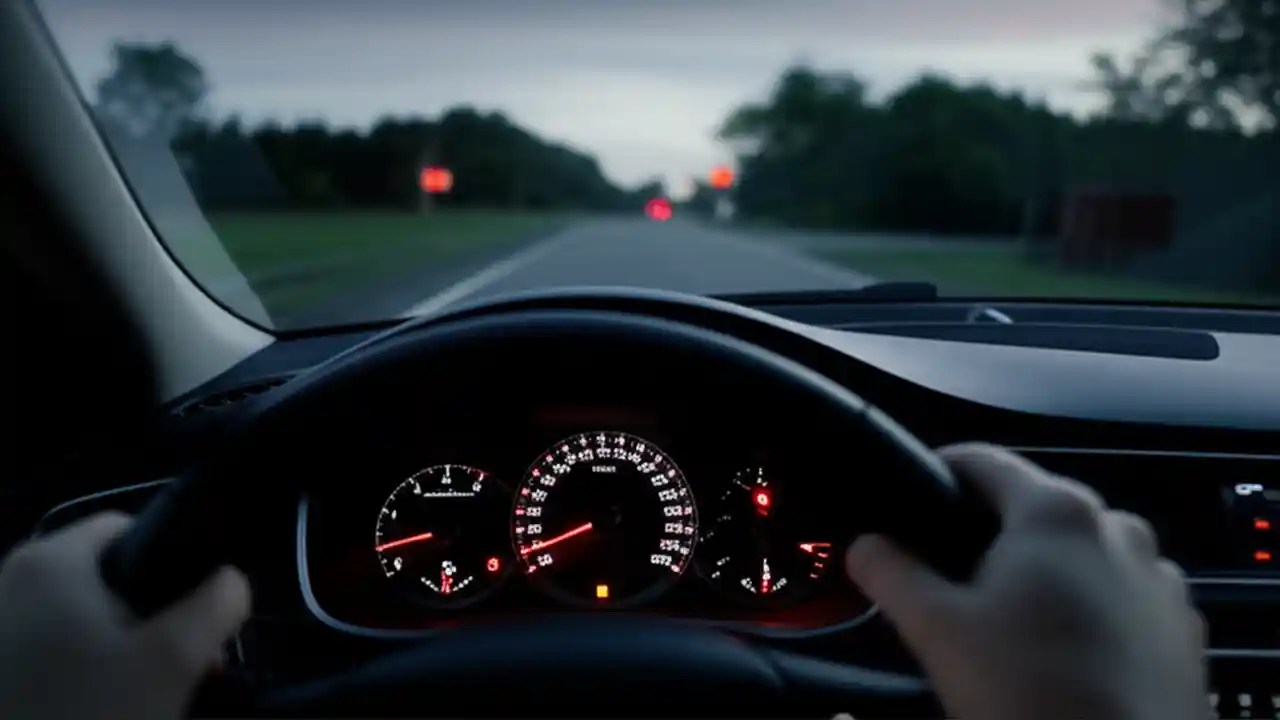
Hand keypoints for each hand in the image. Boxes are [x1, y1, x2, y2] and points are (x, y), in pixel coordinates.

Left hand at [0, 512, 249, 719]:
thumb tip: (230, 581)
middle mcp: (11, 579)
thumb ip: (218, 604)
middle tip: (186, 664)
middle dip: (156, 616)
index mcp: (49, 560)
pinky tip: (110, 703)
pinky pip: (55, 647)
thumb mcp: (175, 660)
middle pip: (108, 576)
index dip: (176, 564)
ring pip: (84, 615)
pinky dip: (88, 666)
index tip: (197, 616)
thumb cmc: (91, 712)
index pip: (130, 527)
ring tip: (153, 691)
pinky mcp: (0, 667)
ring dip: (126, 646)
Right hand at [847, 443, 1207, 719]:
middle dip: (989, 538)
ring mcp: (1158, 579)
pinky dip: (1086, 611)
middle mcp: (1118, 529)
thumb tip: (866, 547)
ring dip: (1041, 576)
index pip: (982, 460)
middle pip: (1032, 509)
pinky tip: (1060, 656)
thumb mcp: (937, 630)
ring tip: (1008, 630)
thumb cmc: (1029, 693)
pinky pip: (1119, 596)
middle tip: (952, 587)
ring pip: (1078, 555)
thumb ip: (891, 573)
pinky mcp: (1180, 627)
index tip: (915, 498)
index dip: (939, 472)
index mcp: (1055, 512)